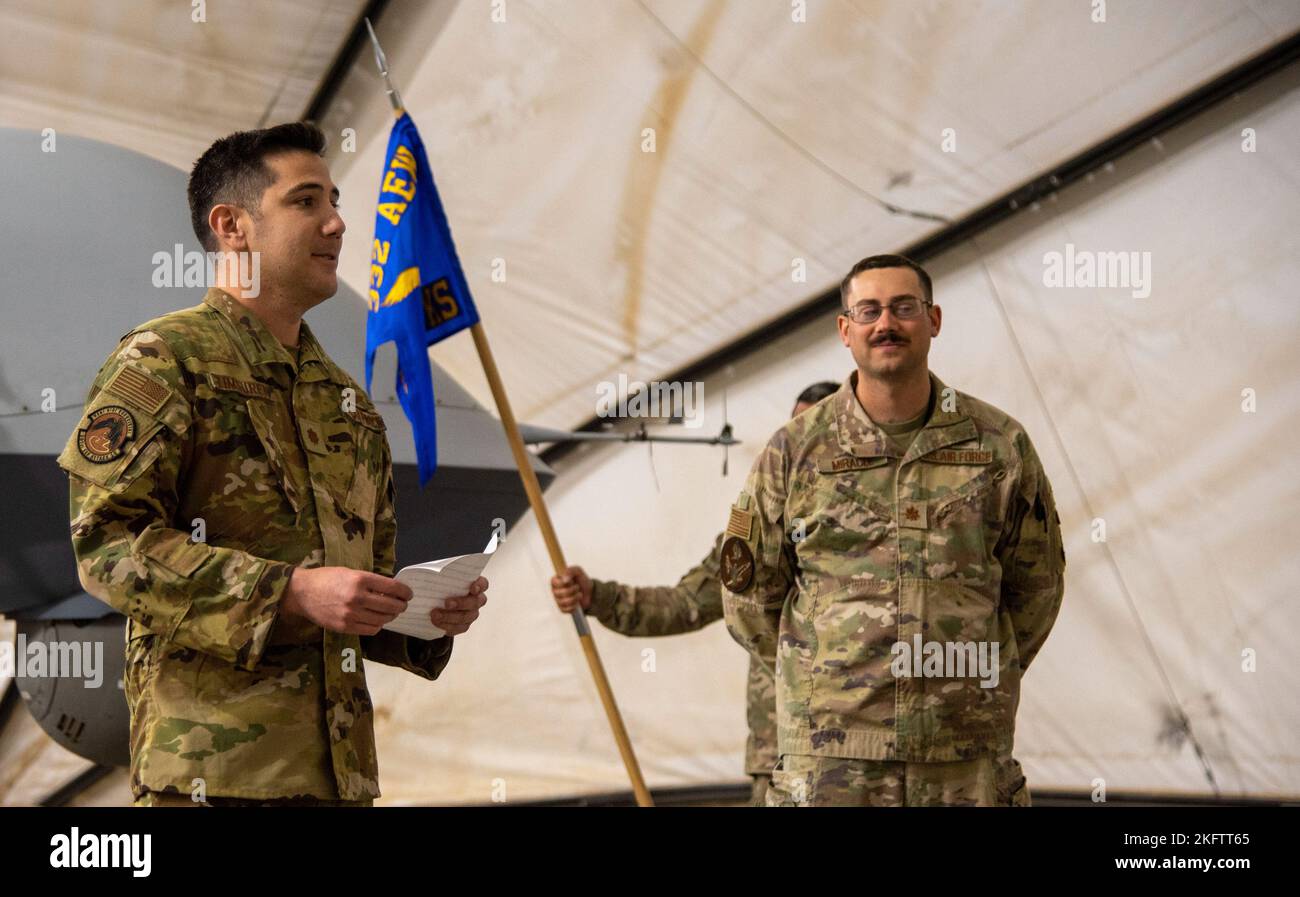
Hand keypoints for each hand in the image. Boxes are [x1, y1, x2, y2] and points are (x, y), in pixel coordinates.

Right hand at [281, 567, 411, 635]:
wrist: (302, 593)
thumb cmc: (327, 578)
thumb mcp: (350, 572)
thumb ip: (370, 581)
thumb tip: (392, 590)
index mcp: (360, 579)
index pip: (392, 588)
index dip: (405, 592)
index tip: (408, 594)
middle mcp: (357, 598)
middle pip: (390, 606)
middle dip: (401, 606)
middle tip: (402, 605)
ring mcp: (351, 614)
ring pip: (382, 620)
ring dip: (390, 617)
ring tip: (390, 613)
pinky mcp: (345, 627)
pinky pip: (370, 630)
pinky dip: (378, 626)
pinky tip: (377, 620)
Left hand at [430, 576, 487, 635]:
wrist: (430, 604)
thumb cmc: (437, 587)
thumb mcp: (436, 580)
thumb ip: (434, 579)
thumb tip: (423, 586)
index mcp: (473, 584)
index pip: (483, 584)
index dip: (479, 586)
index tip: (472, 588)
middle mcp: (475, 599)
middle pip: (475, 602)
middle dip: (461, 603)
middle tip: (447, 603)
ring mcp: (471, 613)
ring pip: (466, 617)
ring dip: (450, 616)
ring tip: (435, 615)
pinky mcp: (463, 625)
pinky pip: (459, 628)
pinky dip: (447, 626)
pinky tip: (436, 622)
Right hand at [550, 565, 590, 612]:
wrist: (590, 592)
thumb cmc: (582, 580)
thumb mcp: (578, 571)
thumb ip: (571, 571)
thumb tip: (564, 579)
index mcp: (556, 581)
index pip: (553, 582)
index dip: (562, 583)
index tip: (571, 581)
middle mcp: (555, 591)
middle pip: (560, 593)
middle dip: (572, 590)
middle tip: (578, 587)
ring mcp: (558, 601)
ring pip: (564, 602)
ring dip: (575, 598)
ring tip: (579, 594)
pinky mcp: (563, 609)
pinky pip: (566, 609)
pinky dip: (574, 606)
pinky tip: (577, 602)